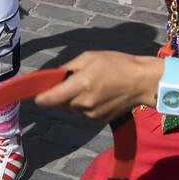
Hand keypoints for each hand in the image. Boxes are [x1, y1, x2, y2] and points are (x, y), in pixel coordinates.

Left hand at [35, 51, 160, 124]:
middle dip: (61, 93)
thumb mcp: (90, 57)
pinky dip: (85, 105)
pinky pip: (83, 112)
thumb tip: (52, 76)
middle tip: (74, 81)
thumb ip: (68, 68)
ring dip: (74, 98)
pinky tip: (100, 95)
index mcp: (81, 84)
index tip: (36, 94)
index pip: (50, 98)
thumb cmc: (117, 64)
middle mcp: (84, 103)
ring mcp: (91, 114)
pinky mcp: (98, 121)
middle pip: (60, 102)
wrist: (142, 82)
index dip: (40, 97)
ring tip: (92, 86)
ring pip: (72, 107)